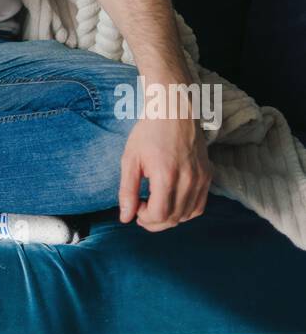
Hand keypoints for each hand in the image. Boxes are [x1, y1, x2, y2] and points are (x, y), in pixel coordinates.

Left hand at [118, 101, 211, 232]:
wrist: (173, 111)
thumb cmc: (148, 133)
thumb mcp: (130, 159)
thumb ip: (127, 191)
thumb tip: (125, 218)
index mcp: (166, 176)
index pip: (159, 215)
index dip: (144, 218)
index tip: (137, 206)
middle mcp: (188, 180)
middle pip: (173, 219)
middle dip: (154, 222)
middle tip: (142, 213)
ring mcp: (201, 178)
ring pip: (187, 215)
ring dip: (169, 219)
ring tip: (156, 208)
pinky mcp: (208, 176)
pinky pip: (199, 206)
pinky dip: (185, 212)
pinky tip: (172, 204)